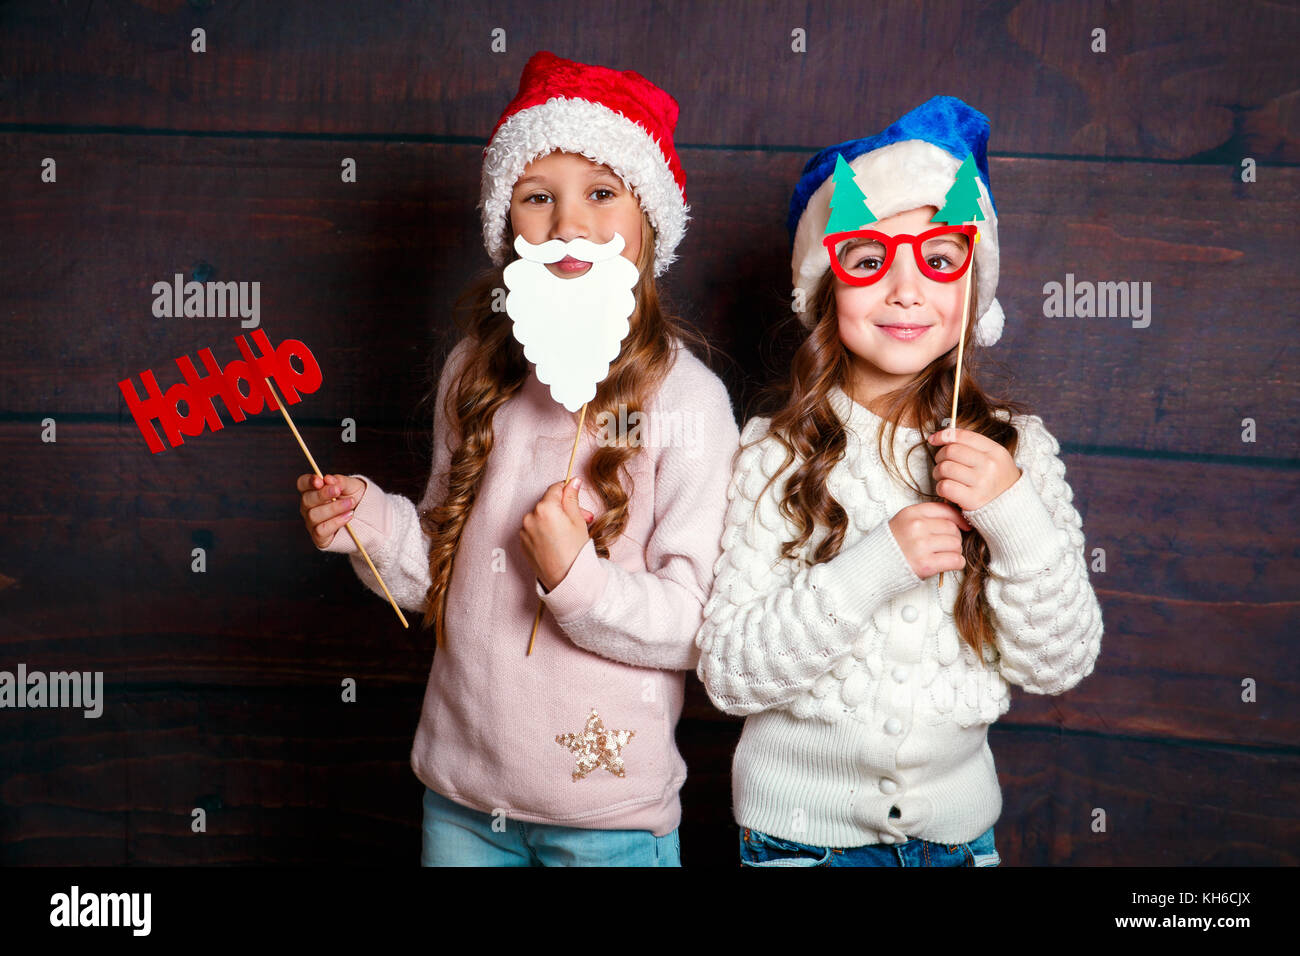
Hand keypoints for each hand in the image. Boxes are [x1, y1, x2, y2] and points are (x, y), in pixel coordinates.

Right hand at [299, 472, 366, 548]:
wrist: (367, 516)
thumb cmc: (354, 497)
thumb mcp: (351, 486)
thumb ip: (340, 481)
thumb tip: (328, 479)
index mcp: (312, 491)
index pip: (302, 484)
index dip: (308, 481)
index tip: (320, 481)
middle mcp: (308, 507)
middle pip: (306, 500)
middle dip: (323, 494)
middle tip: (338, 491)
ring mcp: (312, 523)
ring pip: (314, 516)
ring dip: (333, 508)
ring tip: (350, 504)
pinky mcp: (319, 537)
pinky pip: (320, 530)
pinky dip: (335, 522)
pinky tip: (348, 516)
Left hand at [520, 477, 595, 591]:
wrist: (567, 579)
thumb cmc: (576, 551)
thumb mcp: (578, 521)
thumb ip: (572, 498)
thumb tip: (573, 481)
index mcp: (545, 508)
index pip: (555, 489)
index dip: (567, 490)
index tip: (575, 495)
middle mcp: (530, 516)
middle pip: (548, 503)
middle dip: (563, 508)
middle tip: (582, 517)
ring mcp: (524, 530)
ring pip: (540, 516)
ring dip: (553, 520)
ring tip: (568, 533)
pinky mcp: (522, 542)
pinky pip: (533, 529)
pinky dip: (544, 531)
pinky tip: (556, 541)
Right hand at [888, 501, 971, 578]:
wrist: (872, 567)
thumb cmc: (890, 546)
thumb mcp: (903, 523)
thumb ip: (925, 518)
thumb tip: (956, 520)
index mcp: (911, 513)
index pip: (945, 510)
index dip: (958, 519)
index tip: (963, 526)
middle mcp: (916, 527)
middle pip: (952, 528)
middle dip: (955, 538)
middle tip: (949, 546)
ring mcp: (920, 545)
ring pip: (955, 544)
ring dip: (955, 551)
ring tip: (945, 556)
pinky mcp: (925, 564)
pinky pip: (955, 560)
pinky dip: (957, 563)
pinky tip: (949, 564)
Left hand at [927, 426, 1020, 511]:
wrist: (1012, 507)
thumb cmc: (997, 481)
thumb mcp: (994, 458)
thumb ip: (972, 446)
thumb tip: (942, 436)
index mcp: (995, 451)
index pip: (963, 436)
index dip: (944, 435)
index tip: (934, 439)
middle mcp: (990, 465)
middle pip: (950, 451)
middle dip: (940, 456)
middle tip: (943, 464)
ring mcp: (982, 482)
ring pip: (945, 468)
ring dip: (938, 473)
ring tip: (945, 477)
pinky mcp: (973, 500)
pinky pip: (945, 486)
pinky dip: (941, 487)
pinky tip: (947, 489)